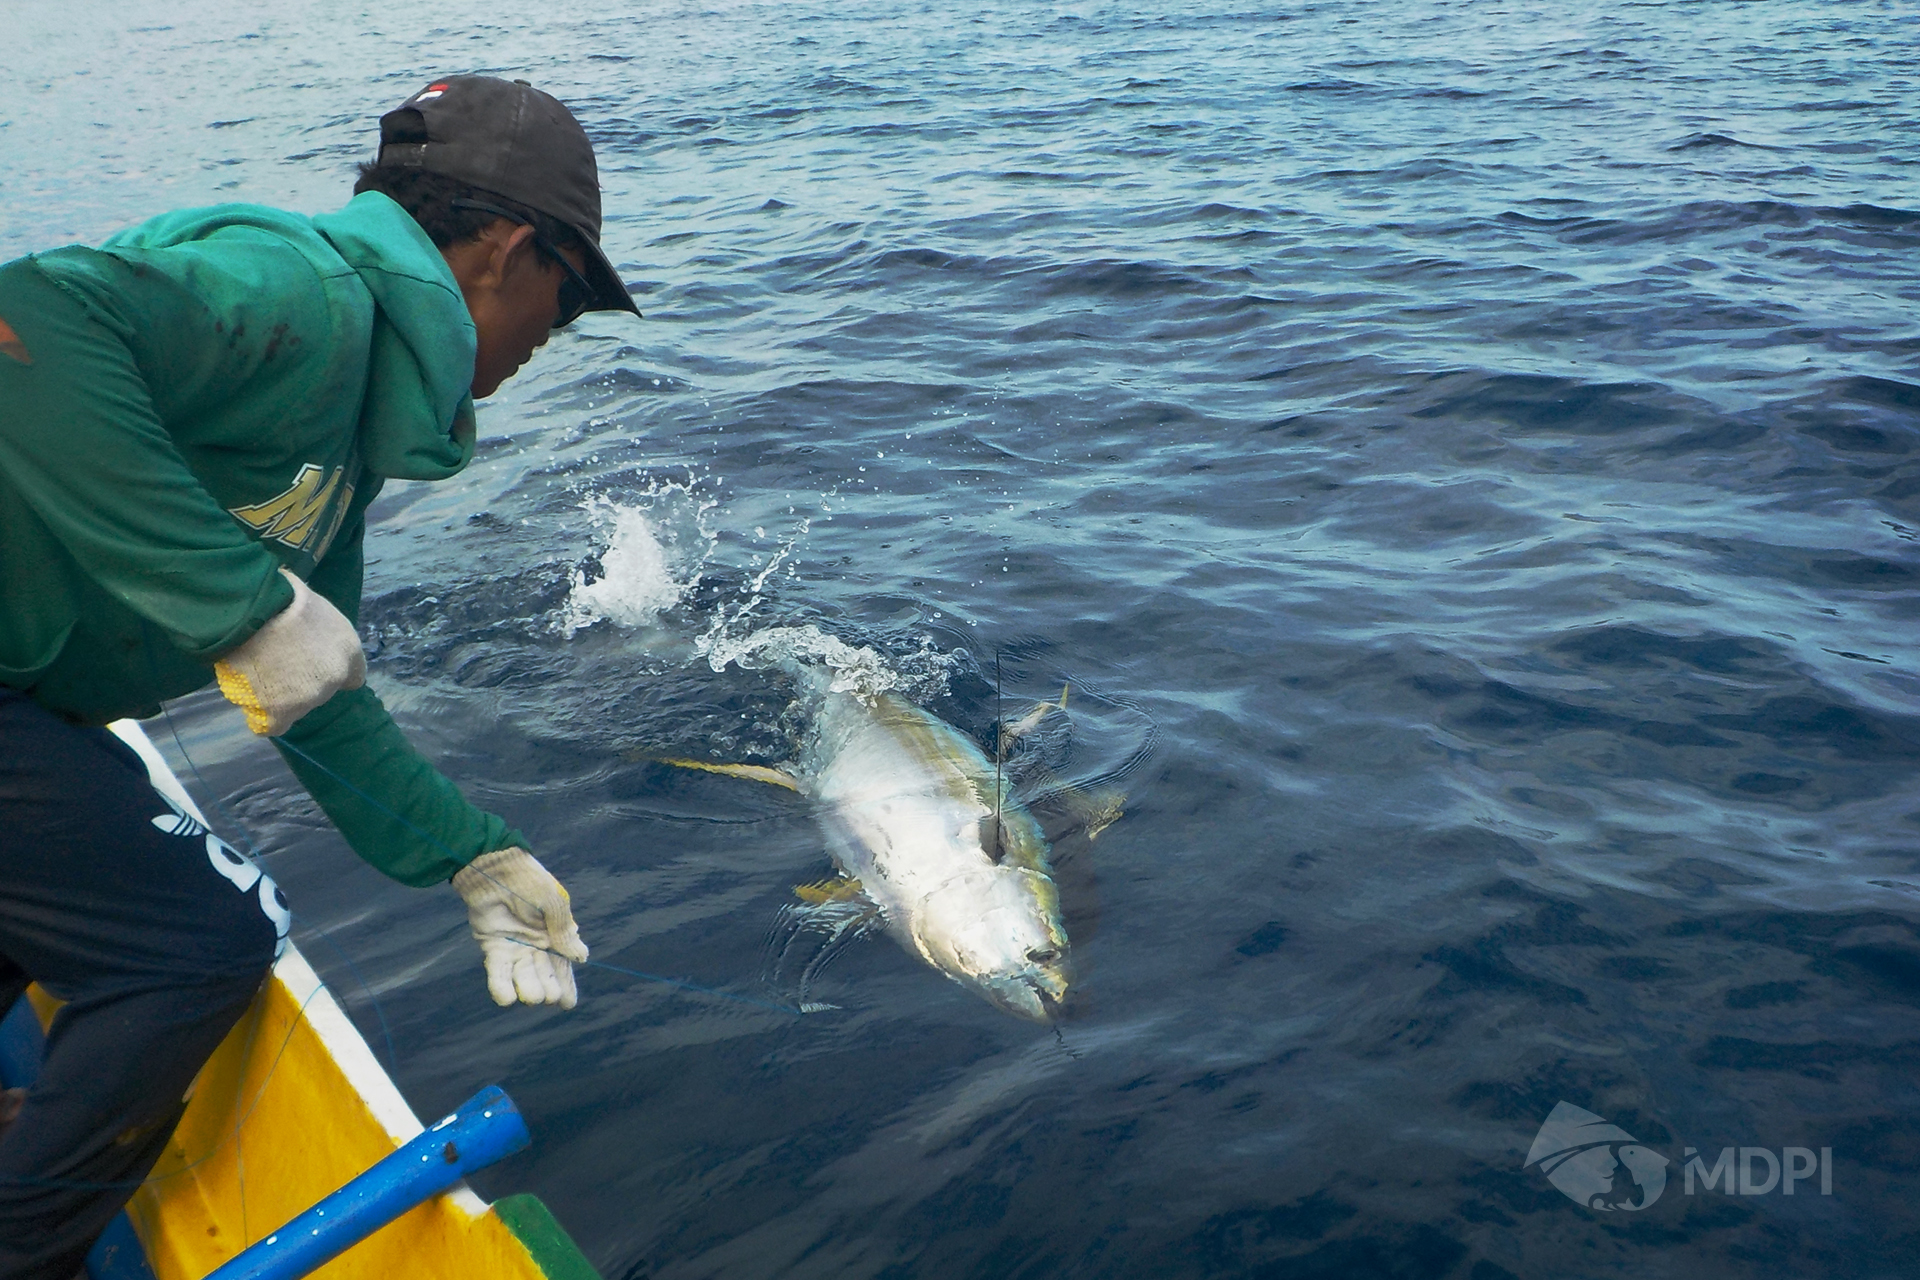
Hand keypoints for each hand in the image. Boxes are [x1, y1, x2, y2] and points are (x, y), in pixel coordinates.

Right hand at [213, 568, 366, 734]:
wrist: (256, 612)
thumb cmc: (284, 598)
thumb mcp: (321, 607)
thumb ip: (327, 630)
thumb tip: (313, 632)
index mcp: (351, 652)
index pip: (353, 677)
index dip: (331, 670)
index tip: (312, 663)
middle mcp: (334, 679)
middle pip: (320, 691)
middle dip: (303, 679)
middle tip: (277, 659)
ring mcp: (307, 698)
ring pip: (294, 705)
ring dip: (278, 694)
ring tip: (257, 671)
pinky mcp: (280, 712)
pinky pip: (270, 725)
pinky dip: (262, 718)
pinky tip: (254, 703)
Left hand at [451, 848, 588, 1007]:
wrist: (493, 866)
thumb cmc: (527, 878)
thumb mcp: (553, 900)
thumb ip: (563, 929)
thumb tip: (582, 957)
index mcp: (555, 934)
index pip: (563, 966)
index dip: (566, 985)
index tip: (567, 1003)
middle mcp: (536, 945)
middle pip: (544, 975)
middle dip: (548, 989)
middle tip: (549, 996)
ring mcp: (514, 947)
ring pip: (522, 976)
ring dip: (527, 989)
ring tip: (530, 997)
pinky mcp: (492, 946)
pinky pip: (497, 970)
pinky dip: (500, 985)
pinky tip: (505, 999)